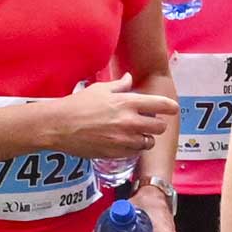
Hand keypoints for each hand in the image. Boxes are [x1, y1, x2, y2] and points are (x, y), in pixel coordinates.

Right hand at [52, 73, 177, 159]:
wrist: (60, 125)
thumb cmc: (78, 104)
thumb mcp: (100, 89)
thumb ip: (120, 85)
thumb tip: (129, 78)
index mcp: (128, 103)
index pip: (162, 105)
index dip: (170, 107)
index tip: (171, 109)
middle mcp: (130, 122)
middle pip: (160, 127)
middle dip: (157, 124)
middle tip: (148, 122)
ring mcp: (124, 140)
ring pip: (149, 142)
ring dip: (145, 138)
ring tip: (134, 133)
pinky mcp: (117, 153)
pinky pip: (134, 153)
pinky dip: (132, 148)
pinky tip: (123, 142)